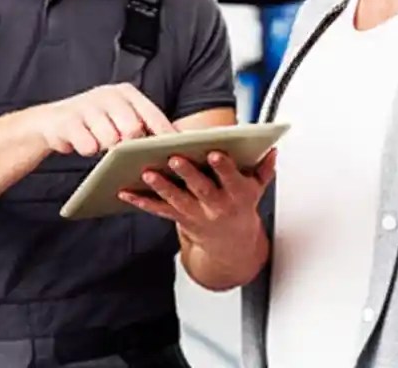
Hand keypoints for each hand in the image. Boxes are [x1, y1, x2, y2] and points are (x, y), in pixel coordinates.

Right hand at [31, 83, 176, 156]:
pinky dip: (89, 150)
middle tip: (127, 154)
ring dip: (108, 149)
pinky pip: (88, 145)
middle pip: (133, 128)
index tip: (174, 154)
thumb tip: (177, 142)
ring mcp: (88, 105)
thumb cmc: (96, 124)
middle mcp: (109, 94)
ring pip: (110, 139)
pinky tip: (85, 144)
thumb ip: (144, 125)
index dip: (165, 136)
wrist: (54, 123)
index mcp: (127, 93)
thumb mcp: (121, 118)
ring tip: (102, 145)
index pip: (153, 115)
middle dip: (132, 146)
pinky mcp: (69, 120)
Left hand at [119, 149, 276, 244]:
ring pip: (176, 199)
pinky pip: (158, 210)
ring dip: (161, 186)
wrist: (231, 246)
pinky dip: (141, 201)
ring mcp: (195, 214)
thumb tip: (271, 151)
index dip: (225, 168)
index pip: (232, 180)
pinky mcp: (178, 218)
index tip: (216, 153)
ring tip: (147, 173)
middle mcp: (216, 206)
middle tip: (175, 158)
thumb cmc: (240, 208)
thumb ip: (263, 169)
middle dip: (189, 174)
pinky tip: (125, 191)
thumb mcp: (257, 189)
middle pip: (201, 189)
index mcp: (237, 195)